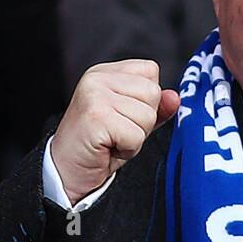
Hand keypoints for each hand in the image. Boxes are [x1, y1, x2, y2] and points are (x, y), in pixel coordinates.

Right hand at [51, 59, 180, 204]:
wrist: (67, 171)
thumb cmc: (98, 146)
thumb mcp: (133, 122)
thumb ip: (155, 108)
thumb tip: (175, 97)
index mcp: (105, 72)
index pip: (150, 70)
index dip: (147, 100)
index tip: (124, 116)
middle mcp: (97, 78)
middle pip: (153, 92)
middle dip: (143, 120)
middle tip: (117, 131)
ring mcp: (94, 95)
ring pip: (147, 115)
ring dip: (136, 136)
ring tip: (112, 139)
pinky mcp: (96, 116)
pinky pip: (136, 135)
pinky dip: (128, 148)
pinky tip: (108, 148)